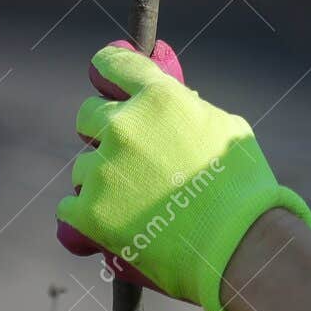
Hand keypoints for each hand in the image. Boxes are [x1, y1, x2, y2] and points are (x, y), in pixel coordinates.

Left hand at [56, 40, 310, 310]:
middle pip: (87, 115)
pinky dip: (85, 216)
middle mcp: (124, 125)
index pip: (111, 65)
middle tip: (125, 156)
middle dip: (102, 132)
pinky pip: (69, 207)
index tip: (107, 84)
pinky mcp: (89, 212)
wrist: (240, 245)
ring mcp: (103, 169)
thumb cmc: (242, 186)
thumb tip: (171, 104)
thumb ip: (187, 109)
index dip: (107, 73)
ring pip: (82, 166)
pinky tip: (109, 224)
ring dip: (99, 179)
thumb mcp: (223, 126)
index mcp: (158, 97)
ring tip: (131, 203)